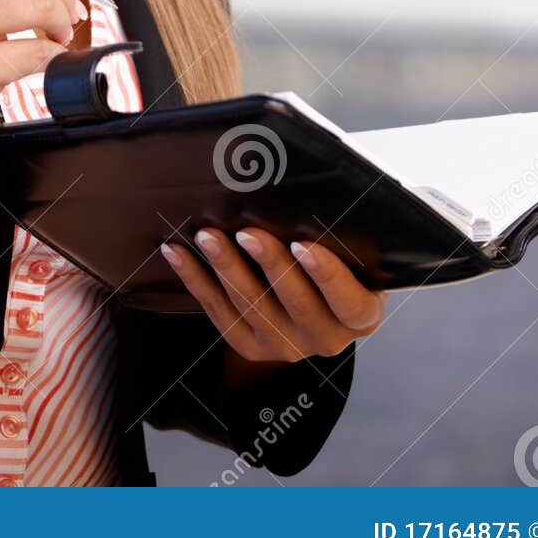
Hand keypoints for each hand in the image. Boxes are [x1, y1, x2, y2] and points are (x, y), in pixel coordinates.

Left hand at [160, 228, 385, 376]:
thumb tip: (308, 190)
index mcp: (360, 317)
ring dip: (227, 268)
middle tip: (246, 232)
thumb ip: (341, 235)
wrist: (319, 301)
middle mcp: (326, 338)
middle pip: (295, 302)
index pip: (349, 302)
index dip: (327, 276)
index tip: (302, 245)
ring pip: (252, 307)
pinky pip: (219, 312)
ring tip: (208, 237)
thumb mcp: (356, 253)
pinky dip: (196, 280)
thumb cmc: (342, 262)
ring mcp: (286, 347)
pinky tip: (177, 252)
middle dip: (268, 264)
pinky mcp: (251, 346)